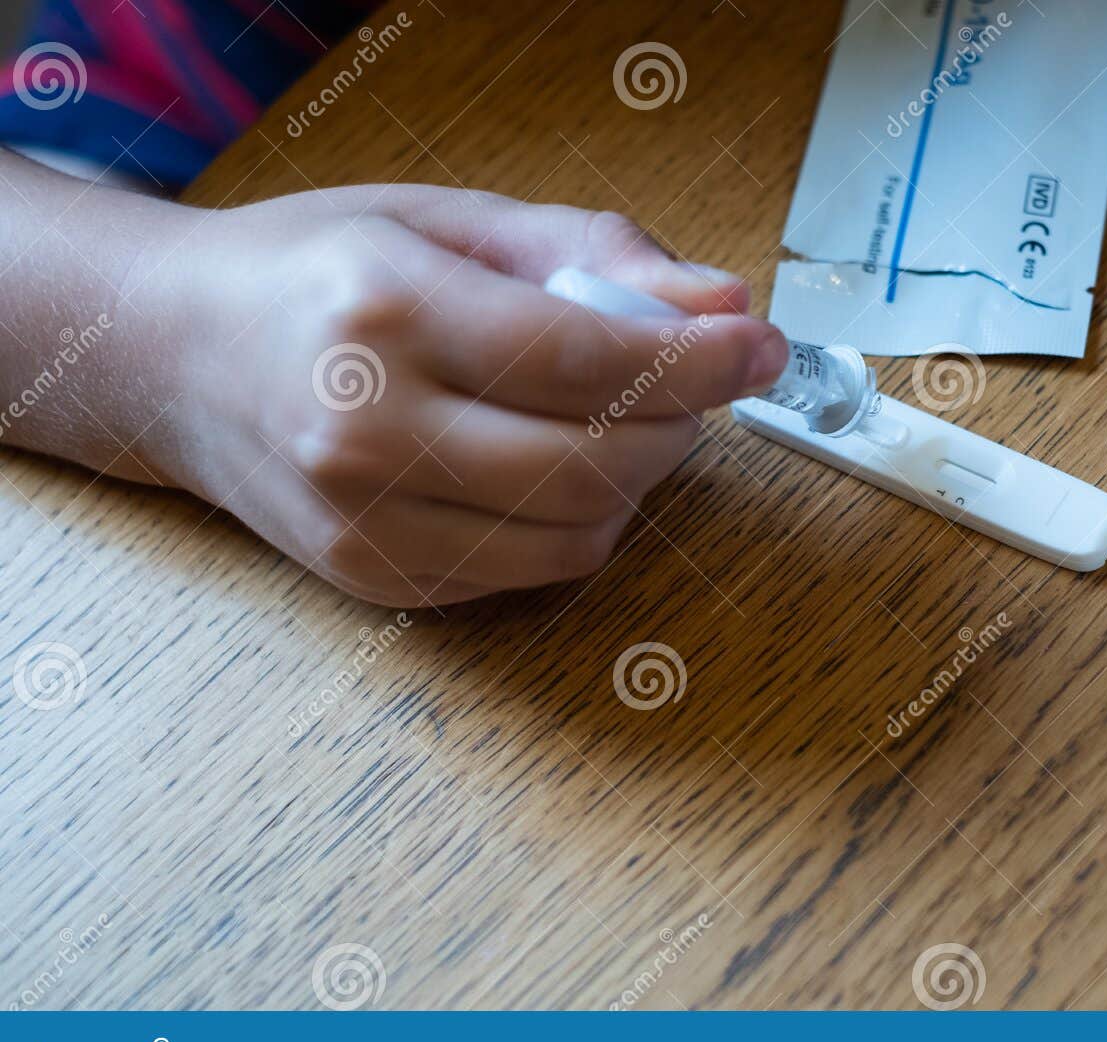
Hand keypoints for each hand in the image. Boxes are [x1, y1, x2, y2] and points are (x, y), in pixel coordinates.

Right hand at [129, 187, 786, 605]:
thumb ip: (592, 253)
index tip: (758, 344)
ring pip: (575, 534)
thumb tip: (722, 302)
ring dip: (641, 480)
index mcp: (384, 313)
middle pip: (591, 464)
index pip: (581, 359)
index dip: (694, 360)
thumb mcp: (451, 221)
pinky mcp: (375, 580)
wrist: (172, 358)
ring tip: (629, 419)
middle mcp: (365, 431)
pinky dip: (582, 522)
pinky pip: (531, 570)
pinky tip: (566, 466)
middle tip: (697, 381)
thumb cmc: (316, 271)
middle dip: (680, 425)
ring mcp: (365, 522)